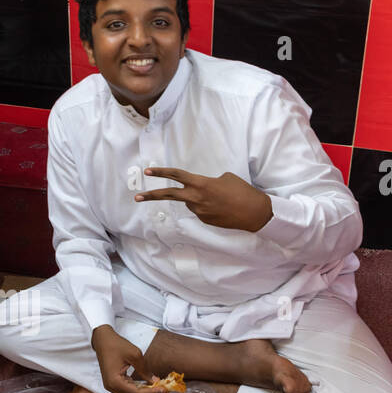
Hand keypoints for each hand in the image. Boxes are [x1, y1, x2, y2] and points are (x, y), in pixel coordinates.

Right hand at [90, 325, 167, 392]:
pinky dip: (140, 392)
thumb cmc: (117, 345)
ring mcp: (112, 387)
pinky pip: (129, 392)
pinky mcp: (114, 384)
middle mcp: (111, 387)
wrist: (103, 340)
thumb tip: (155, 381)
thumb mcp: (134, 355)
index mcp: (114, 381)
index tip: (163, 389)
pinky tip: (150, 389)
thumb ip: (145, 370)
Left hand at [137, 168, 273, 231]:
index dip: (161, 172)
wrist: (254, 212)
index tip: (148, 172)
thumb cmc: (242, 191)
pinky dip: (208, 207)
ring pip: (192, 202)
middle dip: (152, 195)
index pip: (177, 175)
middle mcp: (196, 198)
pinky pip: (201, 210)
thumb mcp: (225, 178)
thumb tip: (200, 189)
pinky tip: (222, 207)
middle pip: (169, 195)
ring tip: (221, 199)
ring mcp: (199, 212)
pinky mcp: (204, 221)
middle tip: (137, 197)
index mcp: (201, 184)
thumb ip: (207, 182)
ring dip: (200, 199)